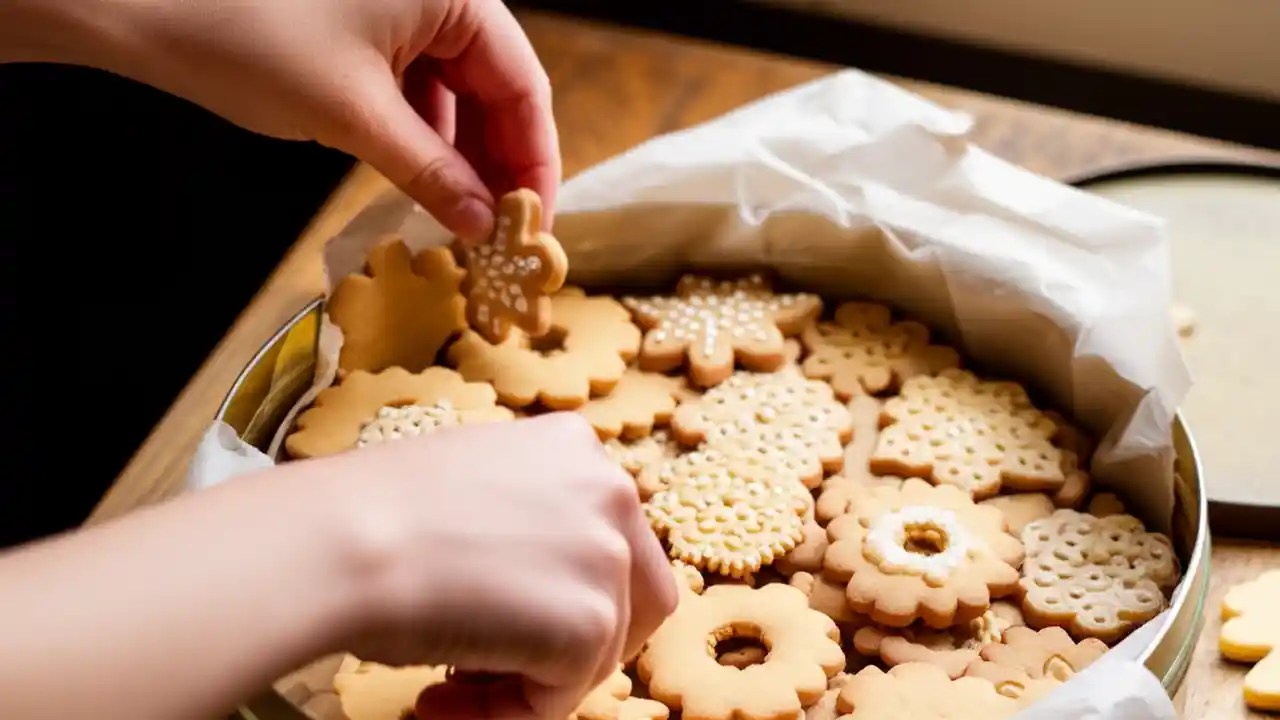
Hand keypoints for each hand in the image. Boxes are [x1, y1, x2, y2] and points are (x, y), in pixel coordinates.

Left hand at [64, 0, 560, 240]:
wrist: (140, 6)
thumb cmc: (248, 38)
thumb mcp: (354, 115)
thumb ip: (431, 171)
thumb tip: (483, 224)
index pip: (522, 83)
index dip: (535, 160)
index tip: (533, 224)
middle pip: (495, 90)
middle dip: (500, 165)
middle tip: (503, 235)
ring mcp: (400, 13)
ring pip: (457, 96)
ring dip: (463, 159)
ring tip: (466, 223)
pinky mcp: (366, 35)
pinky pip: (418, 92)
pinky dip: (425, 141)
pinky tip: (427, 187)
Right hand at [318, 413, 676, 719]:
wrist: (340, 543)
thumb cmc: (371, 515)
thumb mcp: (471, 486)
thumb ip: (525, 519)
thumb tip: (534, 586)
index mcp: (575, 448)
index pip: (609, 540)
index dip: (559, 594)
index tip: (495, 618)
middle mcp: (609, 490)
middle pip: (635, 598)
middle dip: (574, 647)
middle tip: (496, 672)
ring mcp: (607, 556)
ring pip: (596, 654)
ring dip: (526, 684)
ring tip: (445, 690)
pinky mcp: (590, 622)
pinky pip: (561, 696)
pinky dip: (510, 712)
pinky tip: (440, 697)